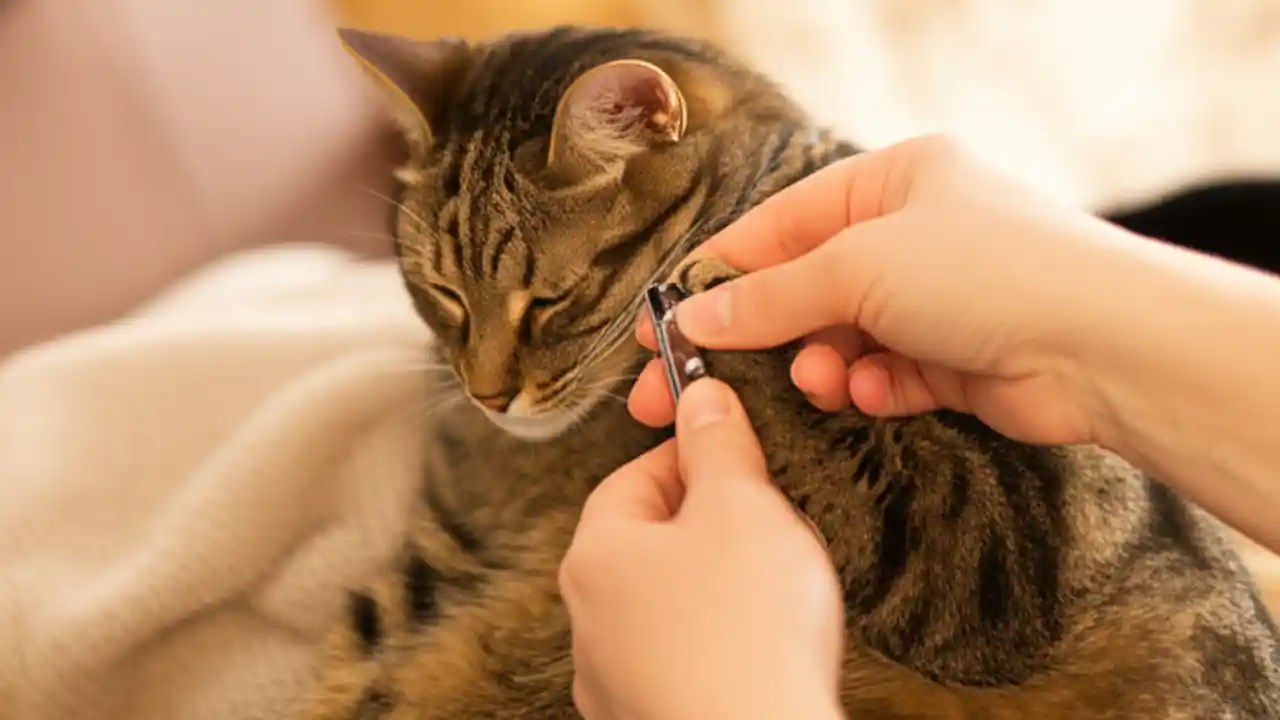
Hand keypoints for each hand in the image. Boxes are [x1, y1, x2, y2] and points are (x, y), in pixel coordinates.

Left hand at [560, 379, 844, 719]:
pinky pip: (682, 658)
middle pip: (646, 541)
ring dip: (712, 583)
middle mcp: (590, 620)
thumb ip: (719, 445)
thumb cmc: (747, 635)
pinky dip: (717, 641)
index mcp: (596, 556)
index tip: (733, 448)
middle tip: (764, 519)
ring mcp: (615, 677)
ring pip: (664, 603)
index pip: (632, 477)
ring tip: (770, 586)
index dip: (688, 454)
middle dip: (706, 521)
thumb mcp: (743, 507)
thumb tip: (702, 399)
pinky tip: (758, 643)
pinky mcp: (651, 715)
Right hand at [629, 134, 1144, 446]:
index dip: (717, 276)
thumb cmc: (989, 270)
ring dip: (824, 366)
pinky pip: (886, 376)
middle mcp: (914, 233)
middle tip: (689, 391)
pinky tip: (880, 392)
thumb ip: (771, 297)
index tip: (663, 326)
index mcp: (893, 180)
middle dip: (758, 339)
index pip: (779, 227)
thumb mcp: (859, 267)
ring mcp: (936, 298)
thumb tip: (694, 316)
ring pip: (841, 340)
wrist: (1106, 346)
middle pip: (804, 290)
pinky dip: (875, 387)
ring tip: (824, 382)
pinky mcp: (955, 359)